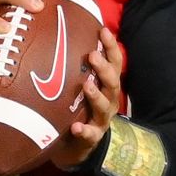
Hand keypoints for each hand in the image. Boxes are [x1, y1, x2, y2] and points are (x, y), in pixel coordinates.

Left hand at [48, 26, 123, 167]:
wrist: (79, 145)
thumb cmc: (80, 107)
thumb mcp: (81, 85)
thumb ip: (77, 66)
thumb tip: (61, 35)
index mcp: (107, 85)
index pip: (114, 63)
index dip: (111, 47)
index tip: (103, 30)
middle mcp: (109, 100)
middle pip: (112, 82)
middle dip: (104, 69)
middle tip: (92, 56)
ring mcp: (101, 119)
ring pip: (104, 106)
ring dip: (96, 95)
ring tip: (87, 86)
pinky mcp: (92, 137)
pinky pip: (90, 134)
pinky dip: (84, 130)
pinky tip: (76, 127)